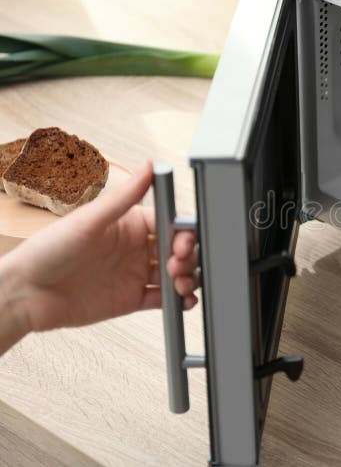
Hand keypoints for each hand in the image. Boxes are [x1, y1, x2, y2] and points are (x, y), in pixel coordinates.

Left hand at [0, 161, 198, 333]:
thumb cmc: (47, 251)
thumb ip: (124, 196)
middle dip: (187, 256)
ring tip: (181, 284)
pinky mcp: (133, 299)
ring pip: (176, 274)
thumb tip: (149, 166)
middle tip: (178, 265)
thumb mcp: (89, 220)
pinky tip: (183, 300)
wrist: (25, 294)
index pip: (169, 223)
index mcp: (129, 224)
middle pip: (177, 249)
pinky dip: (180, 301)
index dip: (182, 232)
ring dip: (188, 278)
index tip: (183, 241)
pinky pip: (165, 300)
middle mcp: (135, 248)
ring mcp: (135, 274)